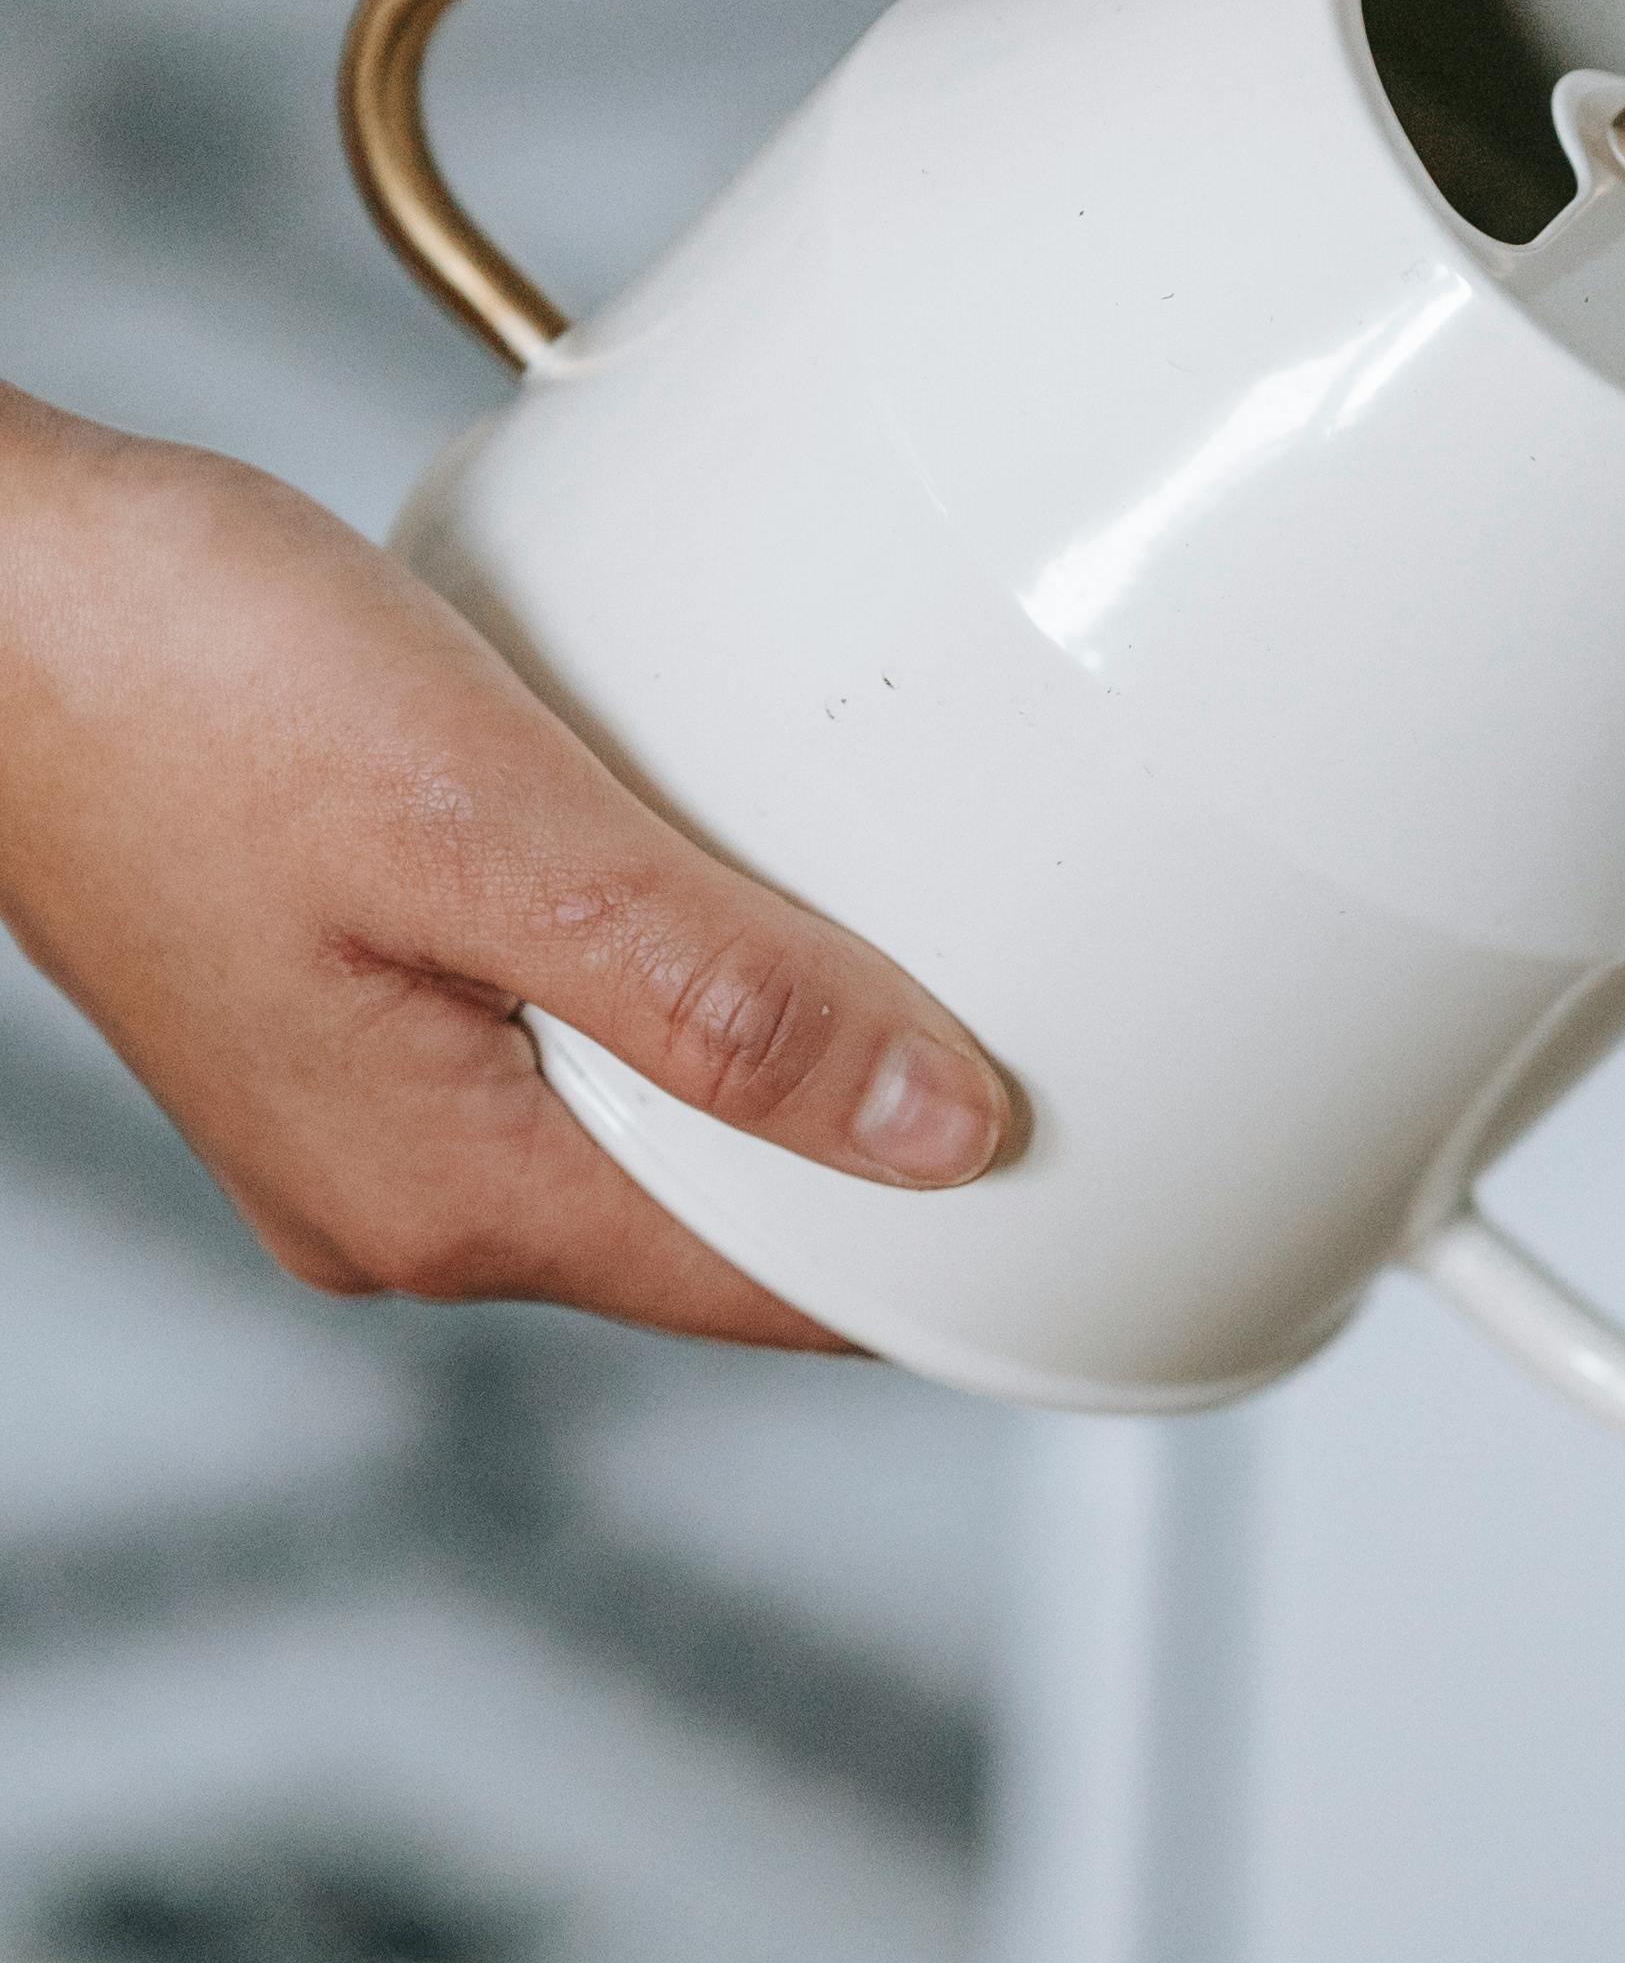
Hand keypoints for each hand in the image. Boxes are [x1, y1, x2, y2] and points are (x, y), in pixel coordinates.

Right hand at [0, 401, 1005, 1345]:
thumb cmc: (164, 668)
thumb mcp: (489, 824)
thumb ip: (717, 995)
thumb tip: (935, 1134)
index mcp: (443, 1195)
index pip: (773, 1295)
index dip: (958, 1253)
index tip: (1122, 1176)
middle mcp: (400, 1188)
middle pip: (724, 1217)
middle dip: (886, 1140)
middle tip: (1065, 1022)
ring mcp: (365, 1099)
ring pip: (647, 1114)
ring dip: (778, 1038)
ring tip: (928, 937)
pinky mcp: (341, 993)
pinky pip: (566, 1026)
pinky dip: (672, 966)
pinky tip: (727, 871)